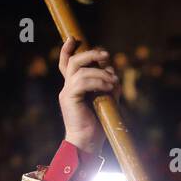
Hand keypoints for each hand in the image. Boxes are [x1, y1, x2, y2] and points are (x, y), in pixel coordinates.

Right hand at [57, 38, 120, 154]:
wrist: (88, 143)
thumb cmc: (98, 125)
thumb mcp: (106, 99)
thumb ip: (108, 85)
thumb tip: (113, 72)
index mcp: (74, 87)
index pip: (66, 64)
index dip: (67, 49)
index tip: (73, 38)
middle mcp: (67, 88)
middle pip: (73, 62)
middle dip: (90, 54)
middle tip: (105, 54)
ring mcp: (67, 93)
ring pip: (79, 70)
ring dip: (100, 72)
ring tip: (113, 80)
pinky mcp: (70, 99)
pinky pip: (82, 82)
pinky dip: (98, 81)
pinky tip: (109, 87)